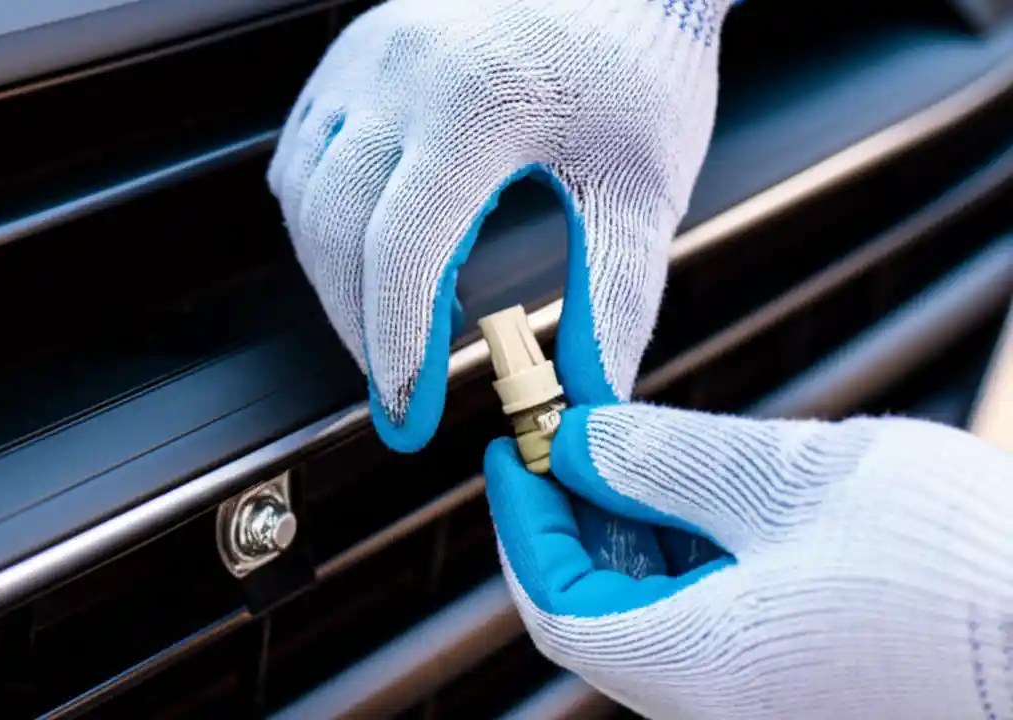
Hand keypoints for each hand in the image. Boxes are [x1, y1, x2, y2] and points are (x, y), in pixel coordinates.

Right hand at [267, 0, 729, 450]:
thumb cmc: (639, 67)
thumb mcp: (641, 189)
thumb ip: (613, 300)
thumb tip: (587, 397)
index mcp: (479, 101)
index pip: (405, 250)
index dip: (398, 348)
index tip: (408, 416)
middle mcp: (403, 71)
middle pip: (336, 232)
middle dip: (360, 328)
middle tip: (398, 388)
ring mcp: (367, 58)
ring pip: (305, 198)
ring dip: (334, 279)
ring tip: (388, 326)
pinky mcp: (353, 58)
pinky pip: (304, 156)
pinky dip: (322, 222)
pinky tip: (368, 253)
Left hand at [486, 403, 1012, 718]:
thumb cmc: (952, 572)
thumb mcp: (786, 484)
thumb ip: (663, 460)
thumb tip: (579, 441)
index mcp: (690, 666)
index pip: (554, 602)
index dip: (522, 520)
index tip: (514, 449)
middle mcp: (717, 705)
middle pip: (603, 608)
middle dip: (581, 514)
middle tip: (579, 432)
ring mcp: (768, 702)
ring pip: (663, 612)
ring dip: (642, 528)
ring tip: (647, 448)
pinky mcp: (811, 686)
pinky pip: (722, 622)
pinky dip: (702, 556)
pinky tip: (718, 496)